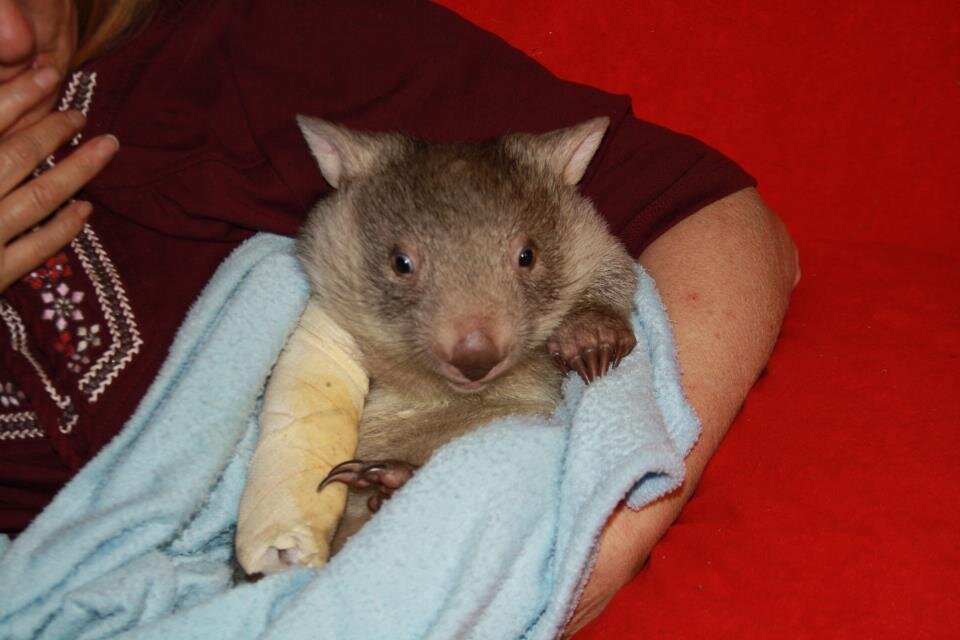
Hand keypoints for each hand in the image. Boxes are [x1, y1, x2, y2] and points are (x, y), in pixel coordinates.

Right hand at [0, 65, 118, 291]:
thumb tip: (0, 107)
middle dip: (55, 129)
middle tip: (82, 111)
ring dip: (78, 171)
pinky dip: (64, 229)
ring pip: (38, 198)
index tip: (51, 71)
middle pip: (17, 154)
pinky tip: (86, 209)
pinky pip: (36, 249)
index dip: (20, 93)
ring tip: (107, 148)